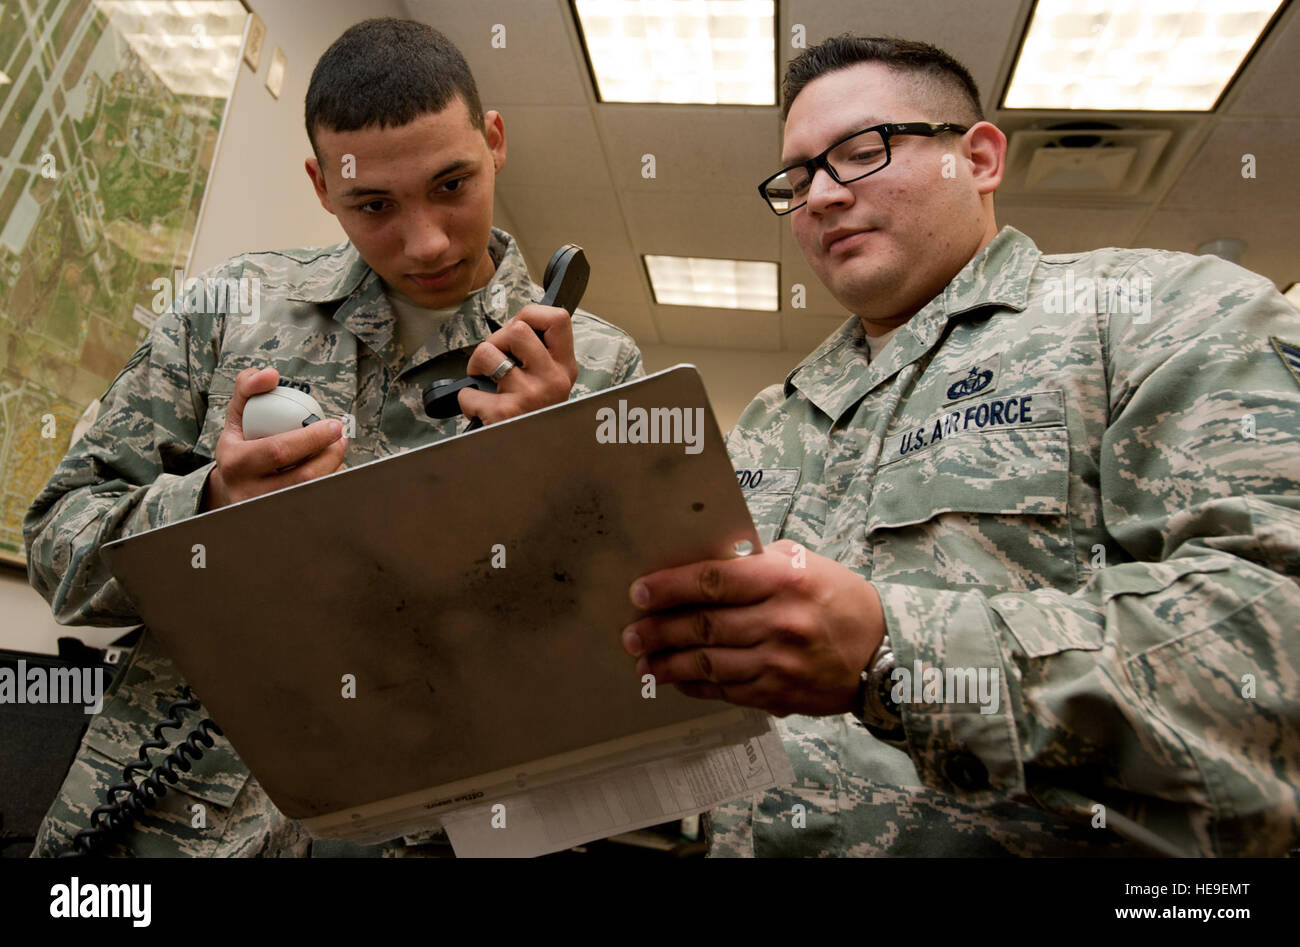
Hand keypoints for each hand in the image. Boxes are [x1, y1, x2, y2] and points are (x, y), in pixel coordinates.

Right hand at [202, 367, 347, 510]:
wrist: (231, 490)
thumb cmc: (240, 445)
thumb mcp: (236, 415)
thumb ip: (248, 387)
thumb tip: (271, 375)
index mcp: (236, 463)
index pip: (279, 451)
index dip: (312, 438)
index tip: (335, 425)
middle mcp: (248, 493)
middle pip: (303, 478)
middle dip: (331, 455)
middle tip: (342, 438)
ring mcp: (265, 513)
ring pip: (313, 495)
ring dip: (334, 471)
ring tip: (338, 451)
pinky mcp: (282, 523)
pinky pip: (315, 505)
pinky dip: (330, 486)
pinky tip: (332, 471)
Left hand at [458, 304, 577, 424]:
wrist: (535, 464)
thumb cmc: (536, 416)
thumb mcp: (552, 383)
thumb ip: (541, 354)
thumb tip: (515, 325)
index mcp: (565, 367)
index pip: (558, 318)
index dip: (531, 314)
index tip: (519, 327)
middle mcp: (552, 379)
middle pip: (516, 328)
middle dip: (495, 340)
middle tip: (496, 360)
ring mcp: (529, 396)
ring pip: (487, 352)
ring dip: (477, 365)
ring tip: (485, 380)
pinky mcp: (504, 414)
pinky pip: (469, 390)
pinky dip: (467, 398)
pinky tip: (480, 407)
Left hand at [620, 540, 886, 716]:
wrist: (884, 652)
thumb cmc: (838, 598)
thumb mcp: (805, 564)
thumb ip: (755, 562)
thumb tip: (702, 562)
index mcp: (785, 580)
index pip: (714, 581)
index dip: (670, 587)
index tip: (640, 592)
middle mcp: (780, 622)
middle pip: (703, 626)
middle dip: (658, 630)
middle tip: (630, 633)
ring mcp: (778, 662)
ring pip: (708, 664)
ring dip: (667, 663)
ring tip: (642, 660)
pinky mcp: (778, 694)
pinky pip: (725, 690)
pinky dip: (694, 685)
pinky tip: (674, 679)